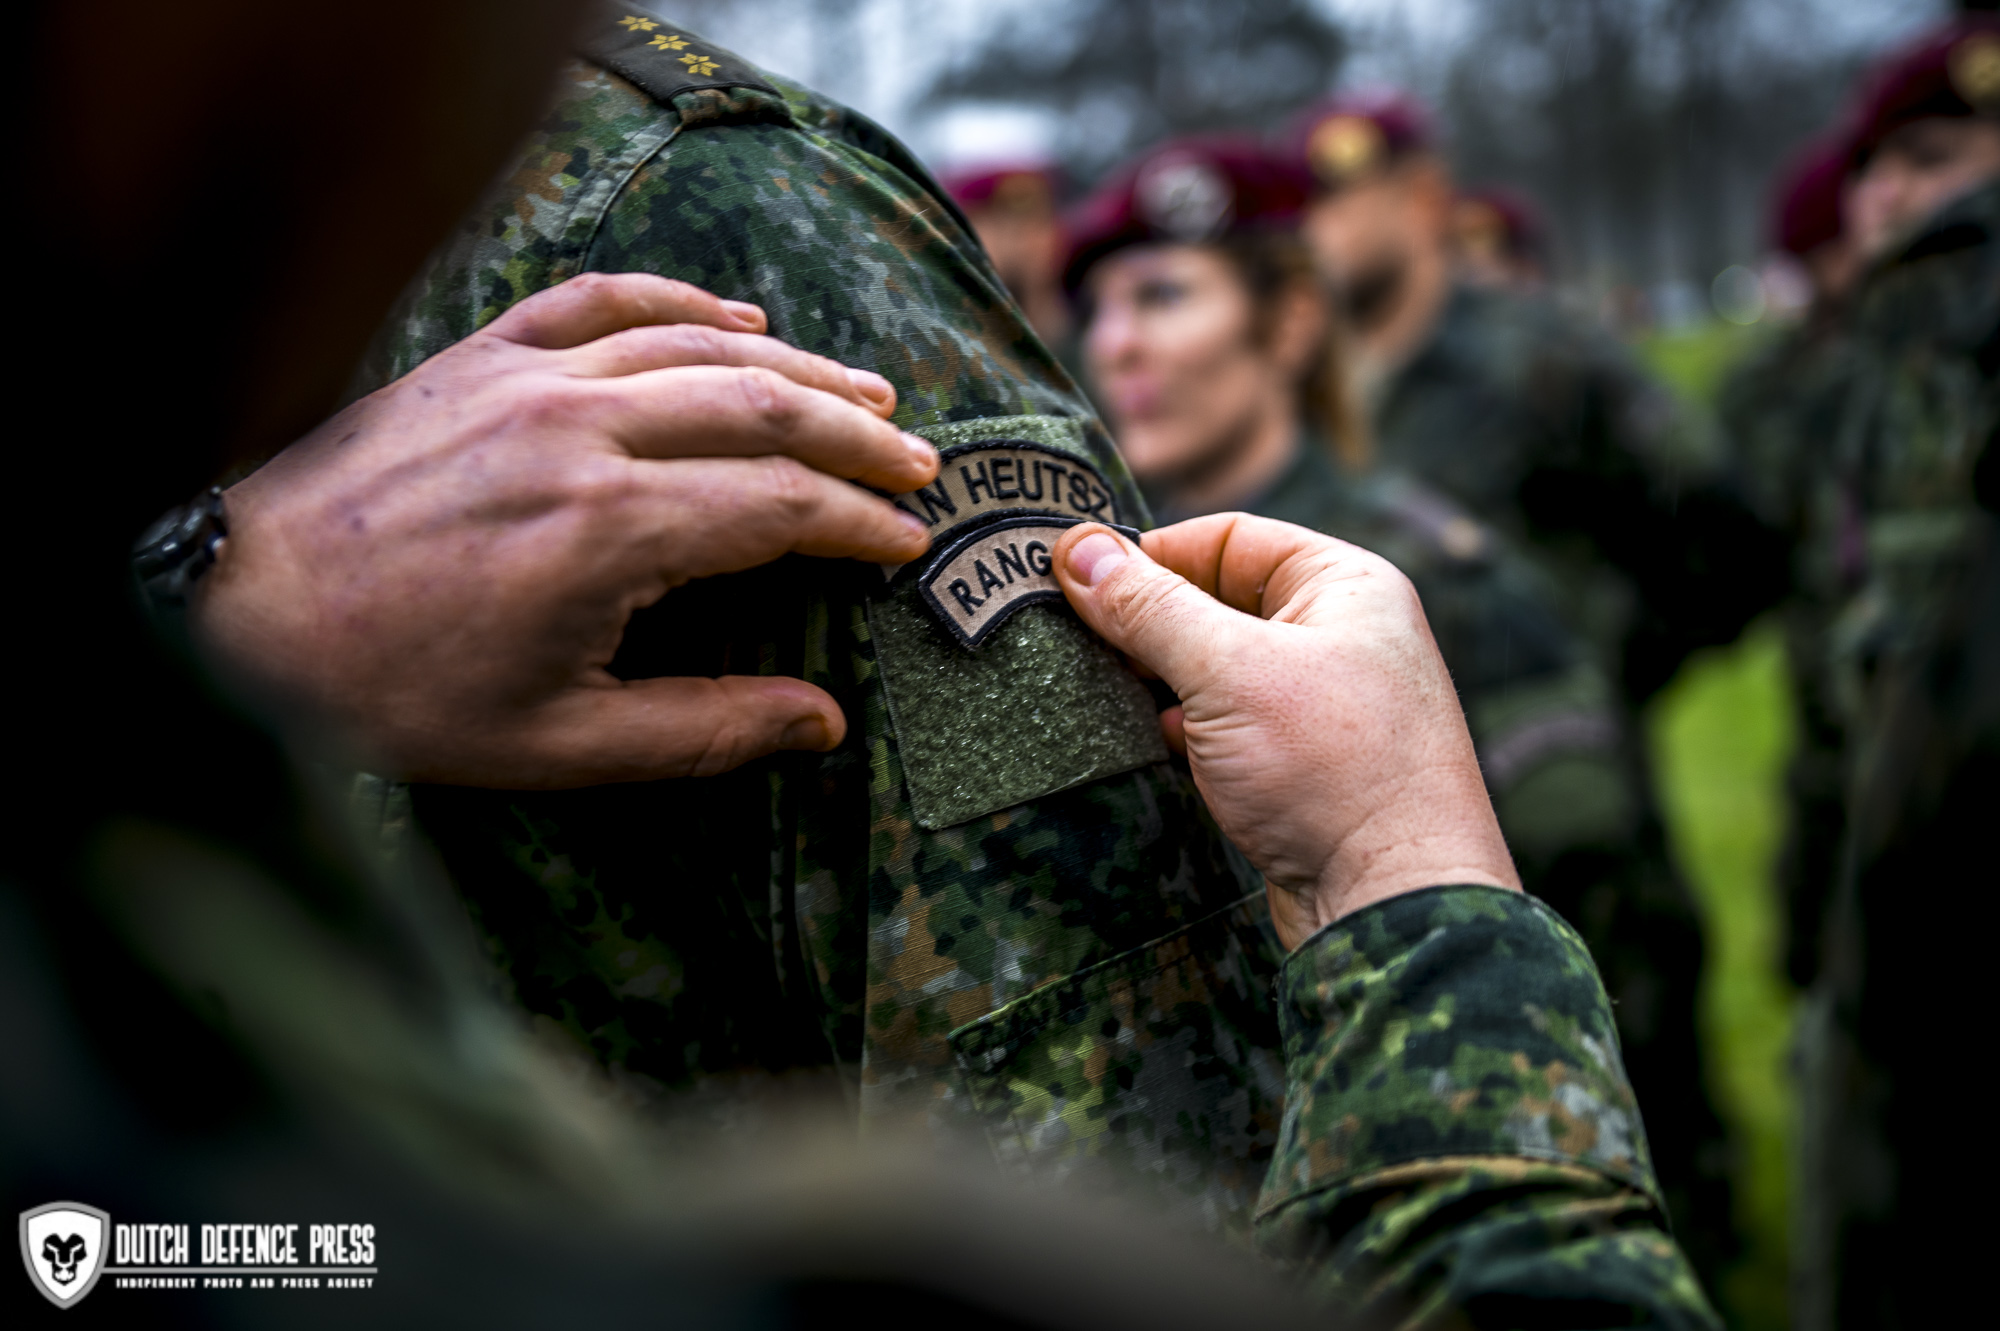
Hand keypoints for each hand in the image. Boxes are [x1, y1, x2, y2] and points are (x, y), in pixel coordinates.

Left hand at [197, 273, 938, 787]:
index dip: (859, 523)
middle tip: (918, 463)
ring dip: (796, 368)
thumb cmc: (393, 694)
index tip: (906, 543)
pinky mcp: (479, 357)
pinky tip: (737, 321)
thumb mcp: (557, 746)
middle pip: (762, 408)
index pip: (780, 506)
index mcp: (608, 532)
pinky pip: (603, 301)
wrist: (240, 614)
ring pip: (698, 347)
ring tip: (865, 392)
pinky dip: (681, 304)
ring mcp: (525, 381)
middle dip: (857, 435)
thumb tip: (822, 724)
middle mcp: (580, 434)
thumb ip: (704, 730)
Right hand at [1053, 514, 1516, 949]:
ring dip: (1160, 677)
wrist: (1394, 905)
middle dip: (1148, 620)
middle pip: (1219, 600)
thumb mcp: (1229, 672)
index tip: (1077, 578)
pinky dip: (1182, 727)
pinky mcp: (1303, 767)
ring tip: (1100, 689)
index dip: (1152, 555)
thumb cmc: (1337, 775)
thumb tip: (1080, 552)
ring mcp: (1325, 704)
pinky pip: (1228, 724)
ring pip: (1219, 667)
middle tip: (1077, 638)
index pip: (1229, 539)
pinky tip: (1145, 741)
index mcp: (1346, 586)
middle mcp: (1343, 635)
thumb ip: (1150, 608)